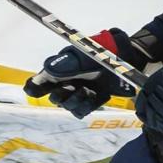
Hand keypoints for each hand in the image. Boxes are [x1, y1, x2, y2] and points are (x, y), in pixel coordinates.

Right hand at [24, 29, 143, 118]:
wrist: (128, 57)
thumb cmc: (104, 51)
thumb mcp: (86, 54)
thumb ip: (69, 62)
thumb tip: (49, 68)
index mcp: (60, 68)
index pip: (39, 82)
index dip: (35, 86)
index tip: (34, 89)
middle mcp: (66, 81)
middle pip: (54, 97)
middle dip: (61, 95)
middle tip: (71, 88)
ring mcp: (78, 92)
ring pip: (67, 106)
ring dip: (76, 100)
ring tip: (88, 90)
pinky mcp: (91, 101)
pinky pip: (81, 111)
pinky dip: (88, 105)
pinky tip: (96, 95)